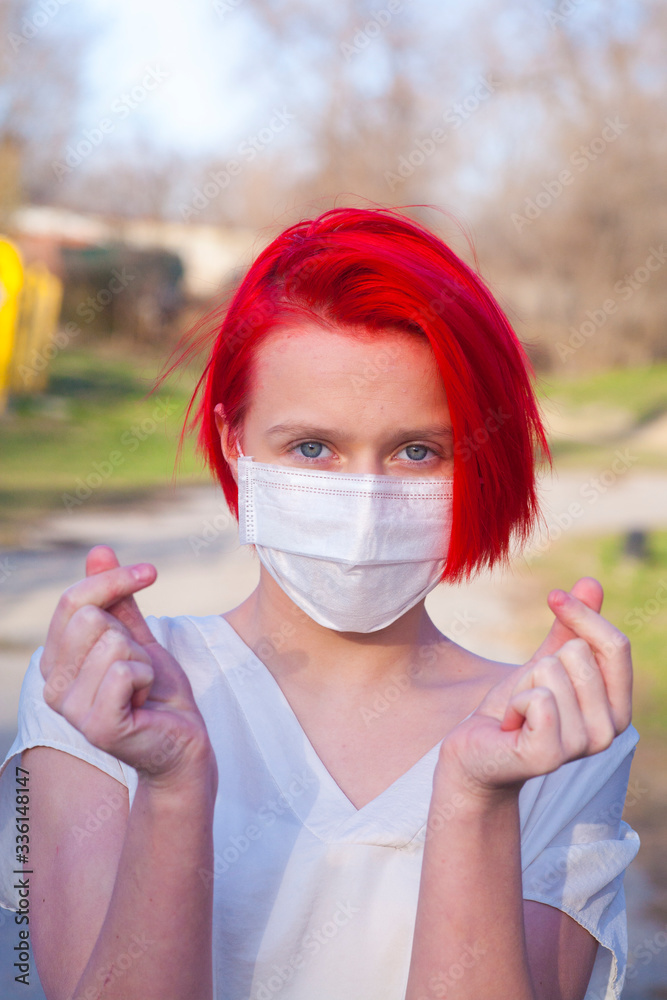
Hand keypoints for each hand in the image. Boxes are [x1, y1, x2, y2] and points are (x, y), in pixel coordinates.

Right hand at [40, 544, 214, 786]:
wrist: (181, 741)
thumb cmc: (157, 691)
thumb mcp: (135, 635)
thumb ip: (114, 598)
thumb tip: (98, 550)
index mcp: (56, 660)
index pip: (72, 600)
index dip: (114, 579)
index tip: (150, 572)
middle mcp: (52, 685)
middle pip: (90, 619)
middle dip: (129, 634)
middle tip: (139, 665)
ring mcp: (71, 710)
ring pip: (112, 643)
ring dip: (142, 660)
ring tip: (142, 687)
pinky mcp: (97, 726)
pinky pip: (125, 671)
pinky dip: (147, 677)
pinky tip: (145, 701)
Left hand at [438, 577, 632, 795]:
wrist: (477, 754)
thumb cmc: (516, 709)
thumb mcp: (545, 662)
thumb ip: (572, 629)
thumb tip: (591, 582)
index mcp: (617, 707)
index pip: (616, 645)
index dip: (583, 614)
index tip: (553, 596)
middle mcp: (609, 731)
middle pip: (577, 653)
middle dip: (540, 665)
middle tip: (528, 696)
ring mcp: (582, 747)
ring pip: (551, 671)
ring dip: (522, 687)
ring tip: (518, 713)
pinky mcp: (550, 756)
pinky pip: (537, 699)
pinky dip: (514, 703)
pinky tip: (511, 725)